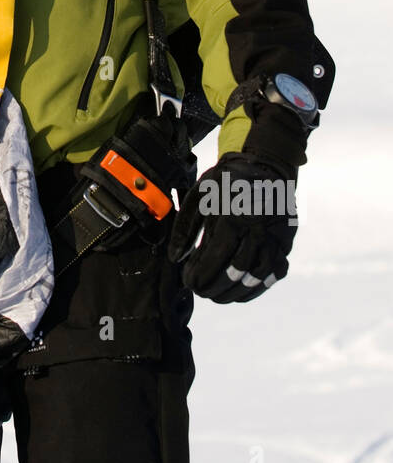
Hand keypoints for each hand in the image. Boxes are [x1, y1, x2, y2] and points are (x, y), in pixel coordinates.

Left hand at [168, 153, 296, 302]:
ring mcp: (276, 236)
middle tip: (202, 294)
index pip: (218, 256)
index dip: (203, 275)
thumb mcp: (200, 195)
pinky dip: (259, 287)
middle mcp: (259, 228)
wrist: (266, 165)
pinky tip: (243, 292)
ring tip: (219, 297)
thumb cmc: (227, 181)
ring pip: (259, 274)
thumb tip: (176, 258)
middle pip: (238, 270)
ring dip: (238, 291)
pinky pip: (276, 271)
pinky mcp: (286, 241)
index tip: (190, 284)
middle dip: (217, 287)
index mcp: (235, 214)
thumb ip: (185, 227)